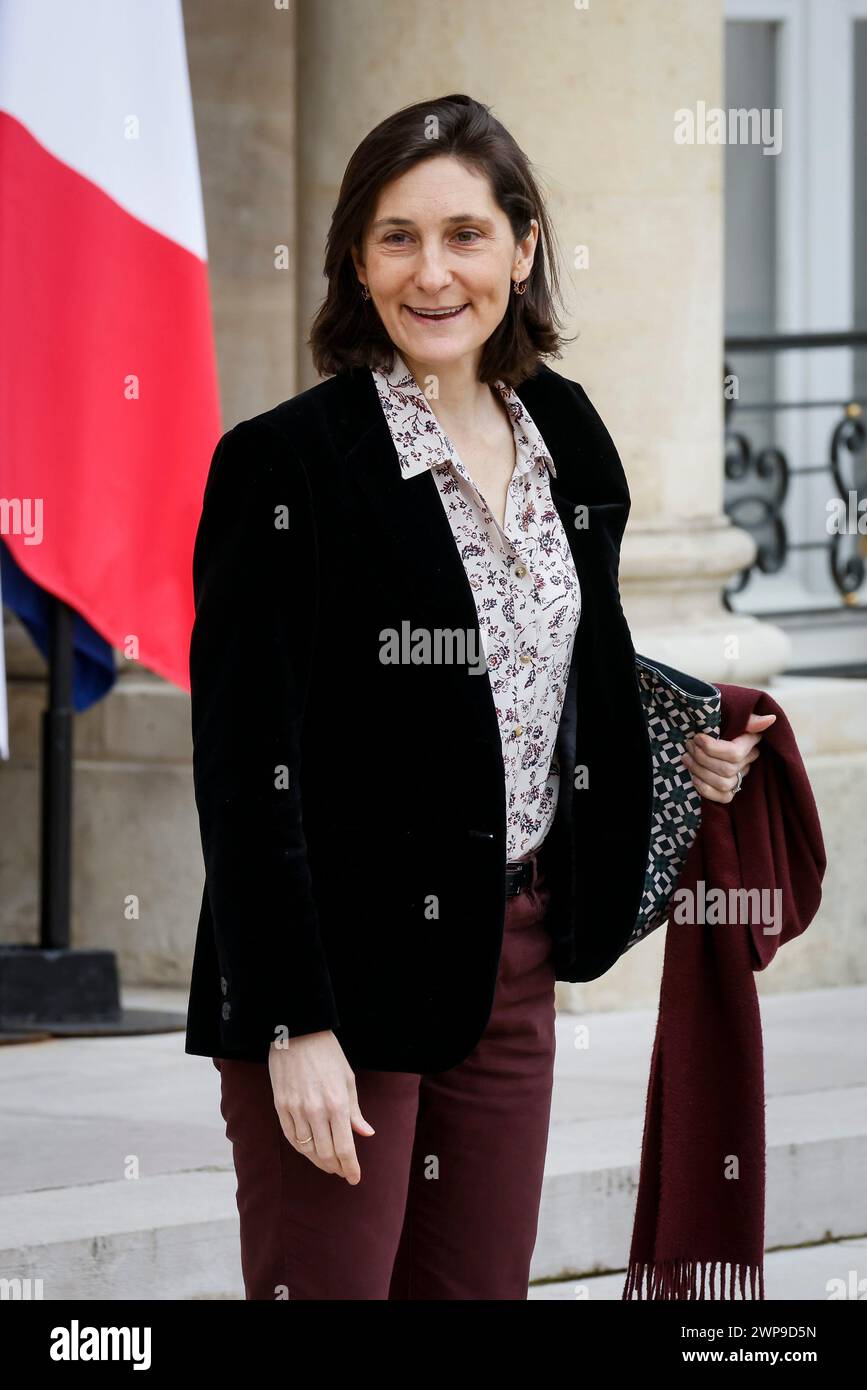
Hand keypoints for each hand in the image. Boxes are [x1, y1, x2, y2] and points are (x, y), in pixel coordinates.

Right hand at [268, 1031, 374, 1183]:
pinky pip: (291, 1137)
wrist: (298, 1033)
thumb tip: (366, 1134)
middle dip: (337, 1167)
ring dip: (319, 1162)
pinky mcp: (281, 1106)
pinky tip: (309, 1152)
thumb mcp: (348, 1079)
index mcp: (337, 1104)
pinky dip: (302, 1149)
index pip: (345, 1148)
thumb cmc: (328, 1055)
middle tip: (343, 1172)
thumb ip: (355, 1111)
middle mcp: (316, 1111)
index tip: (355, 1179)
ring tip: (329, 1165)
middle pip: (326, 1153)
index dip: (351, 1168)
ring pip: (307, 1149)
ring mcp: (296, 1109)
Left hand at [681, 711, 776, 803]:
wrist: (705, 727)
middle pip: (726, 770)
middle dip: (702, 758)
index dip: (713, 748)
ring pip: (724, 784)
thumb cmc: (719, 717)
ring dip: (700, 771)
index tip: (698, 737)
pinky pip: (724, 798)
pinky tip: (694, 777)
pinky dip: (706, 790)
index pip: (735, 753)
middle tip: (689, 745)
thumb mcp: (729, 711)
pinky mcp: (729, 789)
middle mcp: (747, 761)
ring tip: (686, 757)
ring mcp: (739, 776)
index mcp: (749, 741)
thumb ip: (748, 717)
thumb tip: (770, 719)